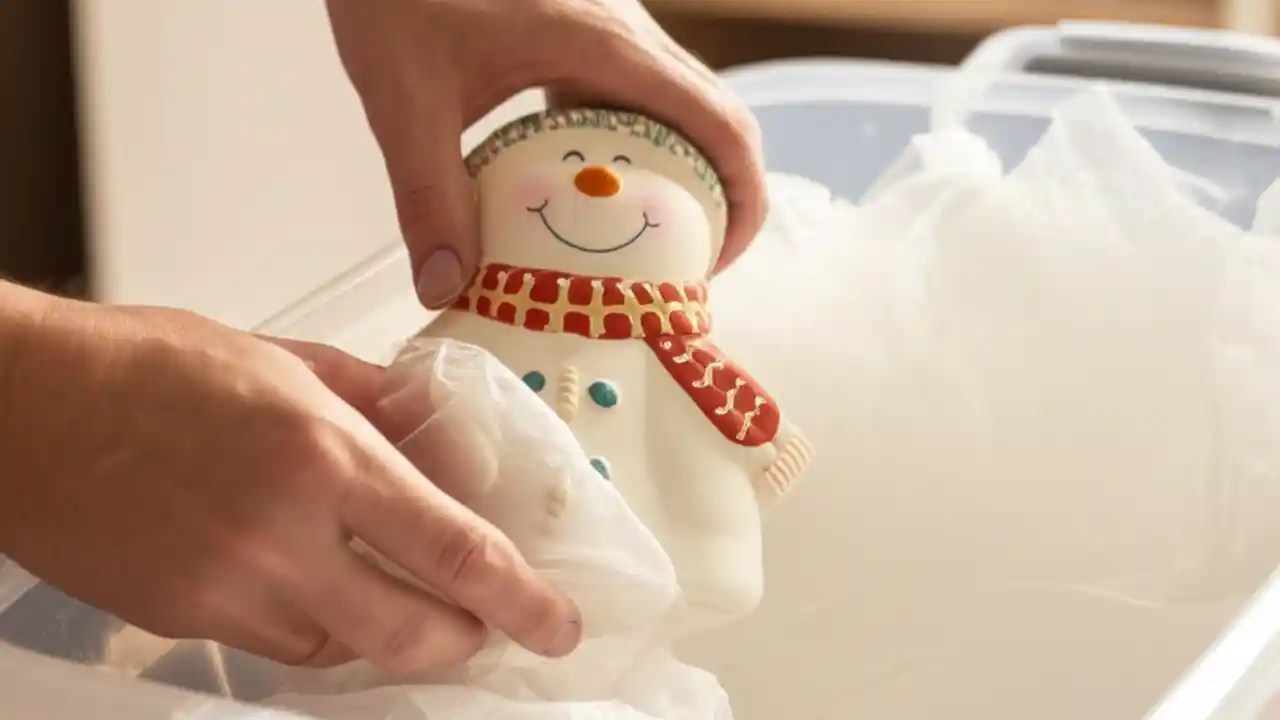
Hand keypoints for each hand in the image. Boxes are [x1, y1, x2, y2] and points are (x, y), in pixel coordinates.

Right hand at [0, 289, 580, 674]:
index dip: (522, 599)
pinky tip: (316, 583)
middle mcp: (286, 536)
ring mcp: (231, 590)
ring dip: (387, 628)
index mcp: (326, 456)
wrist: (27, 409)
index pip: (456, 551)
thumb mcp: (287, 363)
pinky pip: (283, 646)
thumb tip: (438, 438)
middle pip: (415, 633)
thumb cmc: (150, 366)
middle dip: (466, 638)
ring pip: (348, 648)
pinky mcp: (186, 623)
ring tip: (390, 584)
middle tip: (485, 622)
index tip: (557, 623)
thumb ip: (376, 404)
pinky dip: (320, 626)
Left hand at [324, 0, 766, 308]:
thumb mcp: (405, 96)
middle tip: (686, 264)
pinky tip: (585, 187)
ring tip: (645, 239)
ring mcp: (609, 26)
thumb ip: (427, 194)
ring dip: (681, 170)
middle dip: (720, 195)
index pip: (720, 123)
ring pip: (680, 105)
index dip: (743, 198)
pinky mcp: (582, 27)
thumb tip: (445, 286)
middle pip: (716, 118)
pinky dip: (634, 147)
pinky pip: (634, 94)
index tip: (717, 260)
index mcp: (607, 45)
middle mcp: (626, 32)